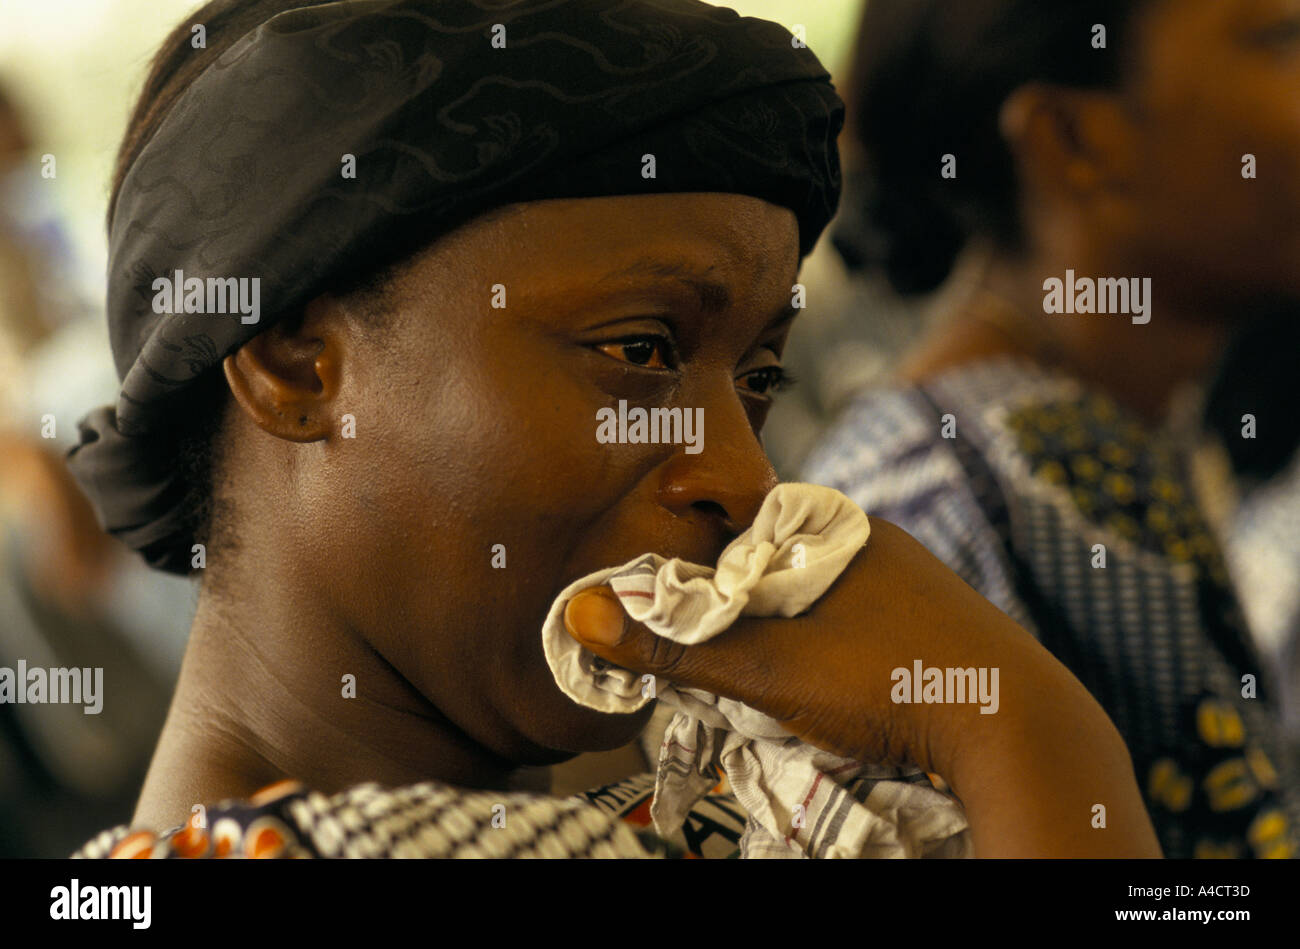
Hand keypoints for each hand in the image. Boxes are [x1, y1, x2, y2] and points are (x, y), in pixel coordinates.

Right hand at [564, 517, 1161, 856]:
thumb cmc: (887, 681)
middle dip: (733, 597)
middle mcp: (871, 538)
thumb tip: (580, 614)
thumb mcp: (768, 669)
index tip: (662, 592)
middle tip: (710, 648)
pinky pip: (858, 614)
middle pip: (773, 556)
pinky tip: (831, 680)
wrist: (1017, 726)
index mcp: (831, 527)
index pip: (735, 516)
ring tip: (767, 673)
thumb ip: (677, 643)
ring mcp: (912, 576)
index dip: (691, 550)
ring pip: (817, 589)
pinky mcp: (936, 616)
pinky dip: (827, 642)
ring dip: (782, 625)